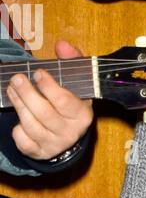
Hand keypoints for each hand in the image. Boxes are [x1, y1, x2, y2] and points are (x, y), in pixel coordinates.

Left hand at [7, 38, 93, 160]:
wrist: (70, 135)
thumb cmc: (71, 103)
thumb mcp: (77, 82)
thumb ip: (71, 61)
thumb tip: (62, 44)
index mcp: (82, 115)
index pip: (64, 101)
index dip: (48, 86)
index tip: (37, 72)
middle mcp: (70, 132)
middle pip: (44, 113)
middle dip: (27, 93)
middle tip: (16, 78)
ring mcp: (54, 144)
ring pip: (31, 125)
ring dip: (18, 105)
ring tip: (12, 89)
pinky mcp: (40, 153)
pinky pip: (23, 142)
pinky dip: (17, 130)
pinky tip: (18, 118)